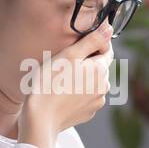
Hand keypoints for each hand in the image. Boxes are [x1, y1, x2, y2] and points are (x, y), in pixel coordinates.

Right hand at [18, 29, 113, 147]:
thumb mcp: (69, 56)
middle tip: (64, 64)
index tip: (76, 47)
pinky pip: (86, 96)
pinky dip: (78, 92)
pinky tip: (62, 93)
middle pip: (100, 66)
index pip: (107, 49)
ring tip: (61, 80)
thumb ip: (92, 41)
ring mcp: (97, 102)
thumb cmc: (50, 84)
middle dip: (86, 62)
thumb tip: (108, 28)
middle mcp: (104, 87)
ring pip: (93, 82)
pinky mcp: (88, 113)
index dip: (93, 45)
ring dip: (82, 77)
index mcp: (101, 70)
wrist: (40, 119)